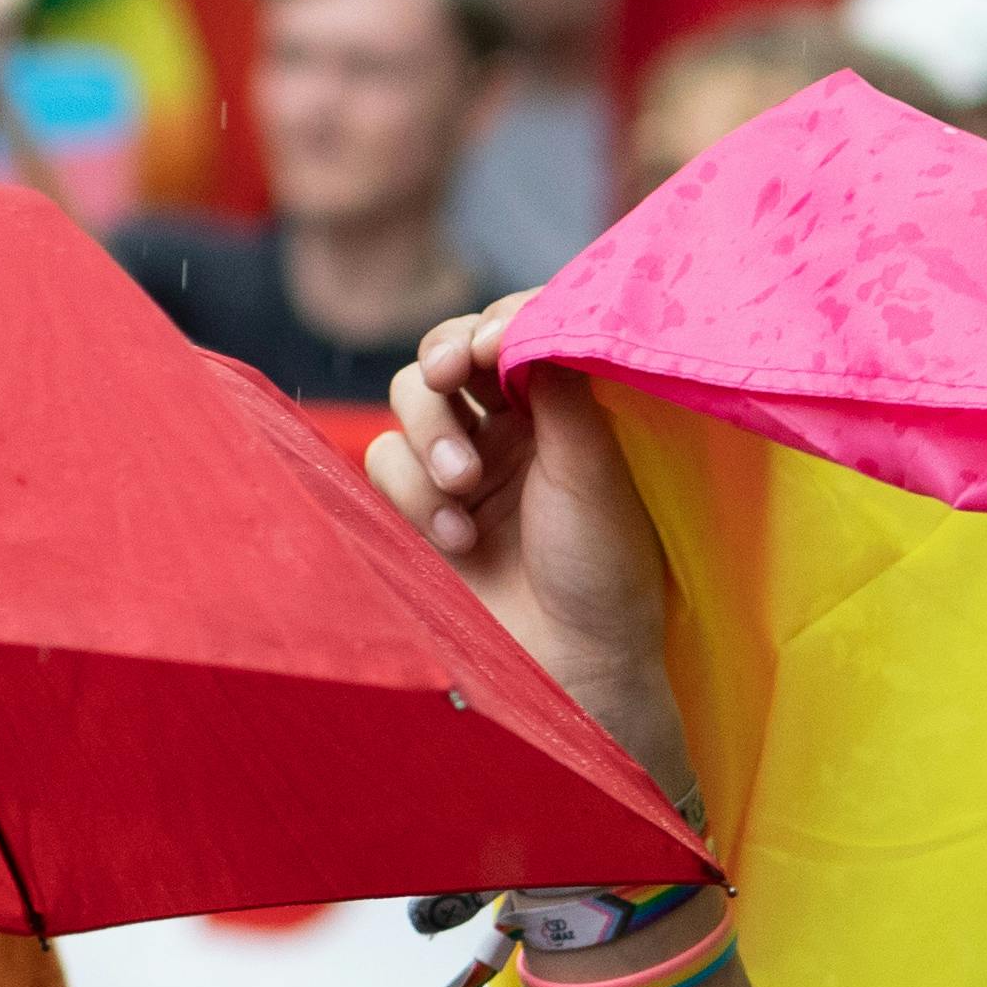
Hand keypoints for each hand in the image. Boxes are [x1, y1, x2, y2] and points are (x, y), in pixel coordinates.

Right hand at [368, 304, 683, 781]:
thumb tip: (522, 316)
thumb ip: (557, 386)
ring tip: (464, 485)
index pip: (514, 331)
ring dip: (429, 432)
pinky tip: (455, 538)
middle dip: (445, 362)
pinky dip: (411, 489)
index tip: (494, 346)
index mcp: (562, 407)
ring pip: (410, 400)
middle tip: (454, 378)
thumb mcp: (592, 469)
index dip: (495, 324)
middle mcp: (510, 428)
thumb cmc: (600, 571)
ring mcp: (460, 467)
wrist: (570, 669)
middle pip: (448, 353)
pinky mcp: (418, 509)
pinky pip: (385, 461)